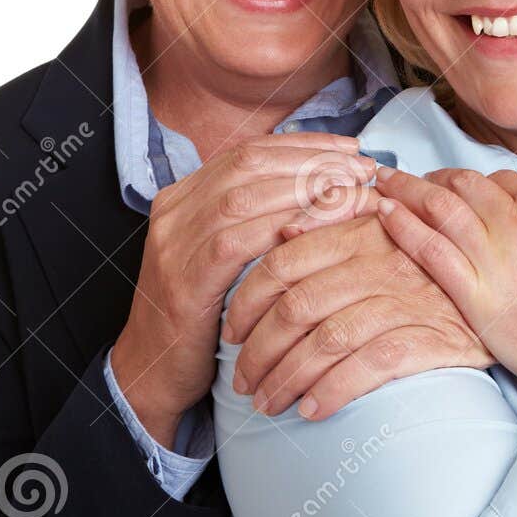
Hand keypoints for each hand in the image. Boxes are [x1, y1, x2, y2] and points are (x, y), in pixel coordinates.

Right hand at [110, 133, 377, 444]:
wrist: (153, 372)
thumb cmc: (206, 312)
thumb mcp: (225, 254)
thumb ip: (256, 218)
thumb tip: (325, 184)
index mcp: (184, 195)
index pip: (250, 151)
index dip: (305, 145)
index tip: (351, 148)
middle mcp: (174, 210)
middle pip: (250, 163)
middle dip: (313, 160)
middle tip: (363, 167)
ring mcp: (174, 243)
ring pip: (246, 196)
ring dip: (307, 190)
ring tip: (353, 193)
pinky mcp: (183, 280)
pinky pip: (237, 243)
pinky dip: (282, 229)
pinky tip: (321, 228)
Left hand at [222, 214, 490, 419]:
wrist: (508, 288)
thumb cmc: (432, 265)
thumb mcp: (388, 231)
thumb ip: (335, 224)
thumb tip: (279, 232)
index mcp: (362, 231)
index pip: (284, 261)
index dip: (247, 299)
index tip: (231, 330)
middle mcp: (382, 262)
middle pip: (298, 306)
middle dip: (258, 350)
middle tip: (242, 381)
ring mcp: (408, 300)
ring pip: (328, 339)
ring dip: (287, 379)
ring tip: (267, 404)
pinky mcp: (433, 337)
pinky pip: (373, 365)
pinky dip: (336, 390)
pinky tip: (312, 411)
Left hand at [374, 161, 516, 391]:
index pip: (498, 178)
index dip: (471, 179)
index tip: (453, 182)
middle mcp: (516, 222)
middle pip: (461, 186)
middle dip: (430, 177)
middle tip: (405, 177)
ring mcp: (494, 259)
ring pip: (439, 209)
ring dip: (405, 190)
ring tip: (383, 183)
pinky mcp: (477, 296)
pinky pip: (430, 250)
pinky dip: (403, 226)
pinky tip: (385, 213)